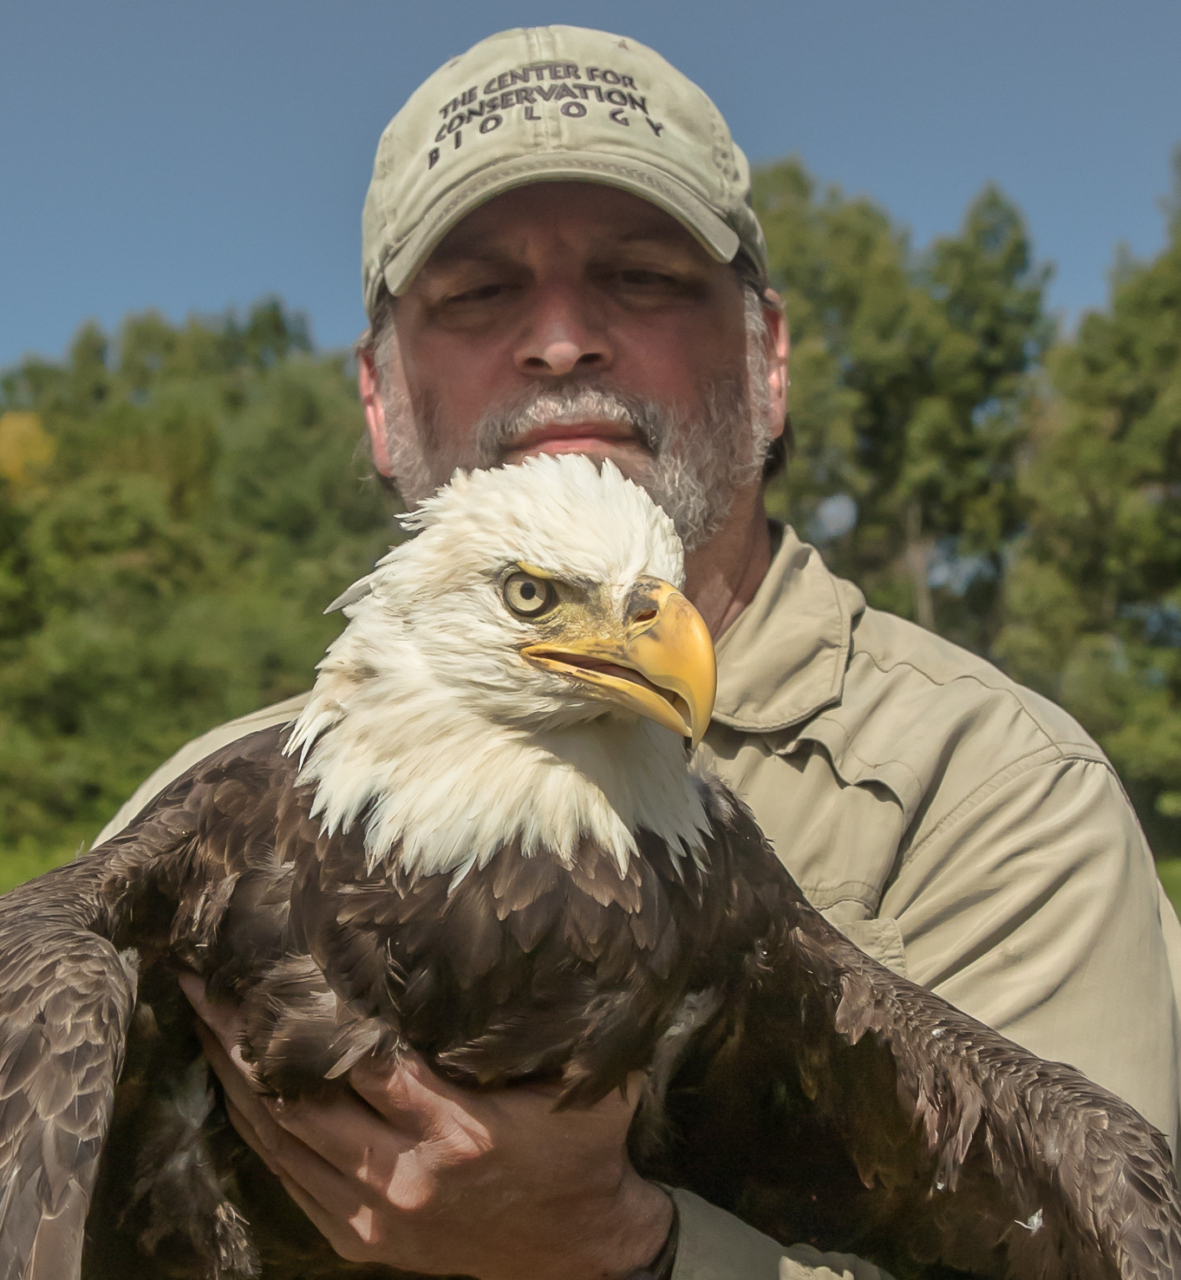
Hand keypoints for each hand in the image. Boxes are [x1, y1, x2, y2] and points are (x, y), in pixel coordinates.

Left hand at [178, 973, 672, 1279]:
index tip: (266, 959)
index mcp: (459, 1129)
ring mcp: (377, 1214)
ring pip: (281, 1138)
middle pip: (298, 1095)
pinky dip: (254, 1128)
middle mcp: (407, 1174)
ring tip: (200, 1016)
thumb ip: (541, 1021)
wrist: (582, 1249)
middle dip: (241, 1033)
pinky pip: (287, 1178)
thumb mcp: (580, 1076)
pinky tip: (232, 1086)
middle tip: (200, 975)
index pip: (361, 1059)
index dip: (306, 1009)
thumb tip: (510, 948)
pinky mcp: (362, 1240)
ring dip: (233, 1077)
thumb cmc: (584, 1148)